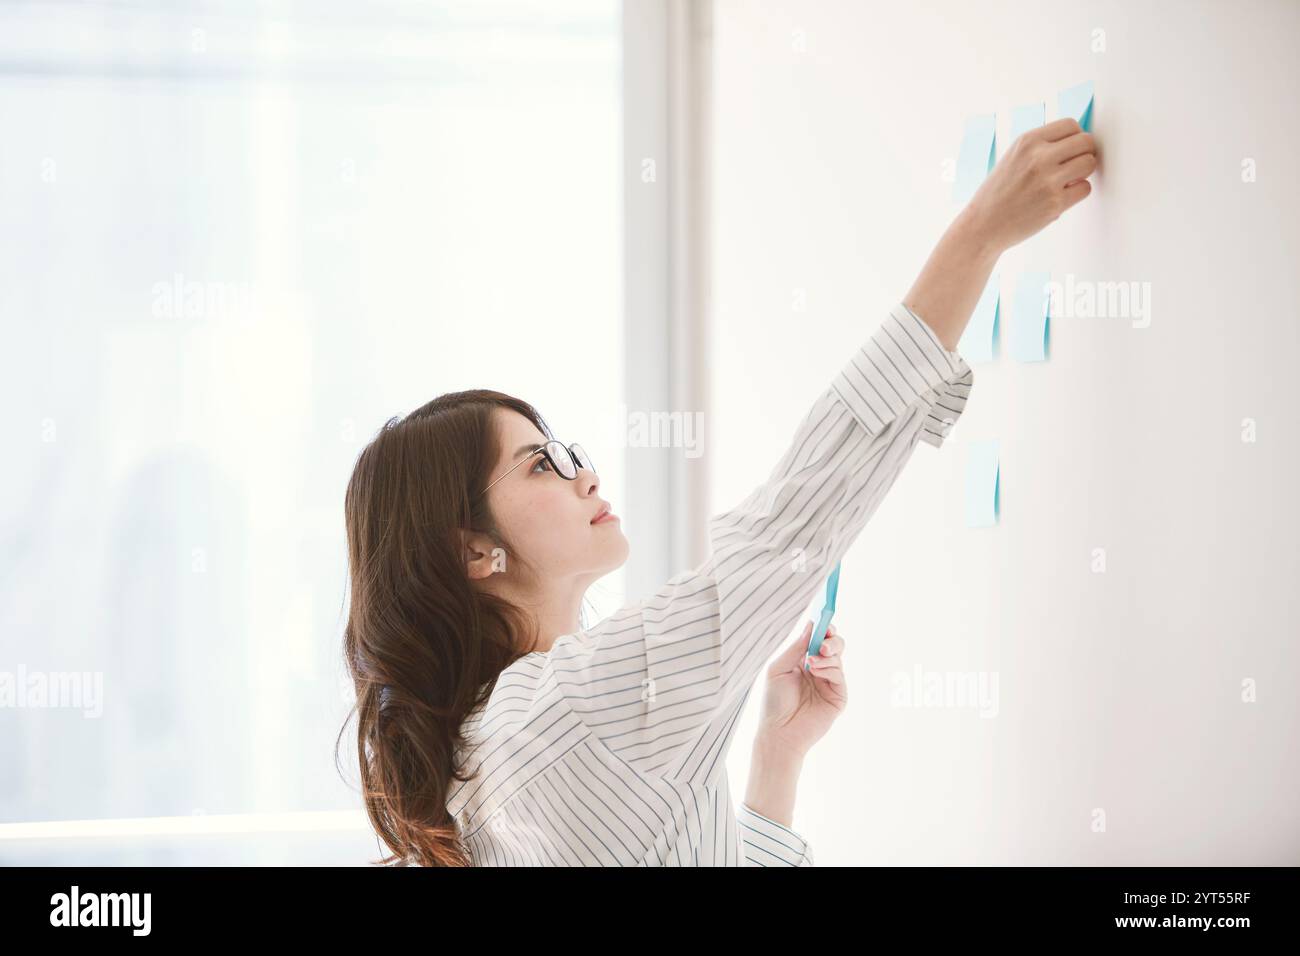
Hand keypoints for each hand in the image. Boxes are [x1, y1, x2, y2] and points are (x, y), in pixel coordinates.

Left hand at [754, 620, 847, 759]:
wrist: (778, 732)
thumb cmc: (773, 702)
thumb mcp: (778, 668)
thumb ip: (795, 647)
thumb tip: (810, 625)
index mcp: (802, 661)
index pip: (816, 639)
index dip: (821, 627)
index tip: (823, 614)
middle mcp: (818, 670)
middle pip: (833, 645)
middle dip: (830, 637)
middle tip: (823, 638)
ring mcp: (829, 683)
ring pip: (838, 657)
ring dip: (827, 653)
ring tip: (813, 661)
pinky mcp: (838, 696)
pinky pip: (840, 674)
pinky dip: (830, 668)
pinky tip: (817, 671)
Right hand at [964, 116, 1097, 253]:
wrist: (982, 226)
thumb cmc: (997, 194)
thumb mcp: (1012, 157)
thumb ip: (1040, 147)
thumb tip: (1074, 141)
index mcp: (1027, 142)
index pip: (1070, 124)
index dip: (1076, 136)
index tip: (1071, 148)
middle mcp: (1038, 157)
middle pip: (1086, 141)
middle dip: (1085, 152)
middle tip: (1075, 165)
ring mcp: (1048, 180)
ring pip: (1090, 163)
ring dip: (1084, 172)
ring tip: (1069, 180)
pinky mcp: (1055, 203)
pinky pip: (1085, 188)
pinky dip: (1078, 192)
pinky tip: (1062, 196)